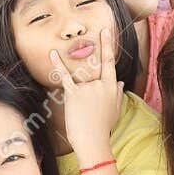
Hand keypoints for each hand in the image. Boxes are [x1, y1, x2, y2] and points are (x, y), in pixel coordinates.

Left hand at [48, 25, 123, 156]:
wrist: (92, 141)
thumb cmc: (103, 128)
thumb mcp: (115, 111)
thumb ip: (118, 95)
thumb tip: (122, 82)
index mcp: (112, 88)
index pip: (110, 63)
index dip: (108, 46)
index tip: (105, 32)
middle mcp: (101, 85)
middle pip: (94, 67)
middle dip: (99, 51)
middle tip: (101, 33)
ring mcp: (87, 88)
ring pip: (79, 77)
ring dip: (78, 86)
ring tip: (80, 105)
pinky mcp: (74, 94)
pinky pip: (64, 76)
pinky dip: (58, 64)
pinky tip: (52, 53)